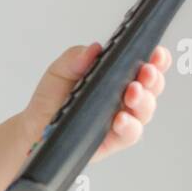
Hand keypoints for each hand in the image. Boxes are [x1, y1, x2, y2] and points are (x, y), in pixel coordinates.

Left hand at [22, 43, 169, 165]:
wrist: (35, 127)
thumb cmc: (52, 97)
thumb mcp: (60, 71)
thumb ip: (76, 58)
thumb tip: (94, 49)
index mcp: (119, 76)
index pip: (146, 66)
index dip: (157, 60)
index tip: (157, 53)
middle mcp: (126, 98)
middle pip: (152, 87)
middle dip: (153, 78)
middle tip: (145, 71)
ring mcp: (123, 119)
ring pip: (145, 111)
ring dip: (143, 100)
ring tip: (132, 92)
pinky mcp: (114, 141)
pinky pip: (130, 134)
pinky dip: (129, 126)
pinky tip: (120, 119)